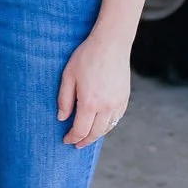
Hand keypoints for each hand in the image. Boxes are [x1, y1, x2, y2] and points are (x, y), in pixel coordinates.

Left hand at [57, 31, 129, 147]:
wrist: (111, 44)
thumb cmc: (86, 56)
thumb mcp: (69, 75)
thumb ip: (64, 99)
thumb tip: (62, 118)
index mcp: (89, 103)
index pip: (80, 130)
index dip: (72, 138)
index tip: (66, 140)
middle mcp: (106, 107)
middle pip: (95, 133)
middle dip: (84, 141)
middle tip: (76, 144)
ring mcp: (117, 104)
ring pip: (107, 128)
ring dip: (97, 135)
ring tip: (88, 136)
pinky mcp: (125, 98)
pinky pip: (117, 118)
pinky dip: (108, 125)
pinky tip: (102, 123)